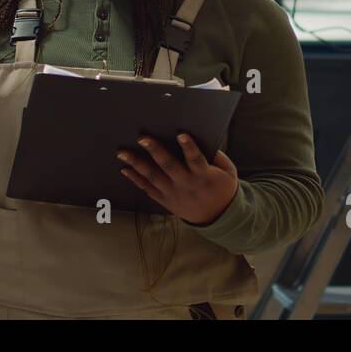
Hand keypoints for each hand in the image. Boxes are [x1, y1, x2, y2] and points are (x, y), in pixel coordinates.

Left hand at [118, 134, 238, 225]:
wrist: (218, 217)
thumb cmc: (222, 187)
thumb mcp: (227, 171)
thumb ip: (216, 155)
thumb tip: (201, 137)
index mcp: (204, 175)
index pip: (195, 158)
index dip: (189, 146)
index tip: (181, 134)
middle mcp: (187, 184)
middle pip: (169, 166)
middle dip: (155, 151)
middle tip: (142, 138)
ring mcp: (174, 194)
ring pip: (153, 177)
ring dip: (137, 164)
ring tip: (123, 153)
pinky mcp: (165, 200)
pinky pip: (148, 189)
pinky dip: (135, 179)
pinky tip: (125, 169)